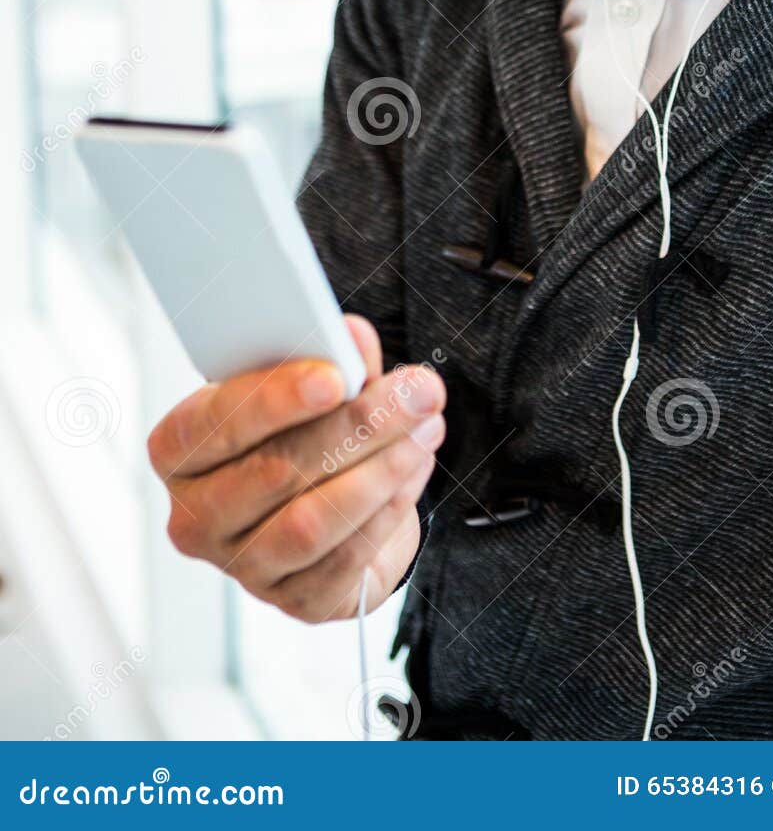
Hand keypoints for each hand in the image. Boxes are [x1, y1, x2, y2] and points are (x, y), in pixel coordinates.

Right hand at [146, 315, 444, 621]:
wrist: (328, 507)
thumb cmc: (301, 434)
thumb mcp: (310, 385)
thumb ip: (332, 359)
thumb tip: (353, 339)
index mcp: (180, 450)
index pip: (213, 424)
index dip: (274, 399)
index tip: (333, 376)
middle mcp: (196, 516)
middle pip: (275, 469)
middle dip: (357, 424)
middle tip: (416, 392)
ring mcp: (241, 567)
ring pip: (312, 521)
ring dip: (381, 470)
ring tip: (425, 428)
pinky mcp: (294, 600)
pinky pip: (345, 557)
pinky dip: (390, 507)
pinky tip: (415, 467)